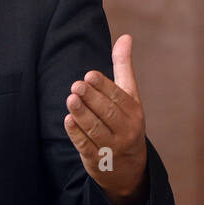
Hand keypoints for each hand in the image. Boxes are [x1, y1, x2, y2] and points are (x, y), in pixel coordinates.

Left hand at [65, 33, 148, 204]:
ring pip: (96, 129)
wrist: (130, 168)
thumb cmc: (126, 121)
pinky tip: (68, 120)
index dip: (103, 87)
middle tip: (76, 86)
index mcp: (134, 112)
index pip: (118, 98)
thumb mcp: (130, 95)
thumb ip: (123, 67)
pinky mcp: (97, 160)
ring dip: (82, 114)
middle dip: (91, 99)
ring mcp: (112, 147)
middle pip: (107, 113)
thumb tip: (125, 36)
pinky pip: (86, 146)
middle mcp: (126, 130)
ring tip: (70, 99)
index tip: (89, 76)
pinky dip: (77, 134)